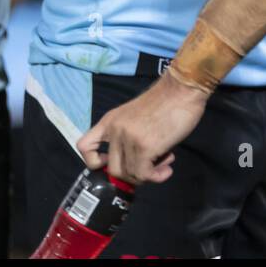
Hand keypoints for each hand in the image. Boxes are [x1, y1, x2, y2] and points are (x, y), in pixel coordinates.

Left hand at [77, 72, 208, 184]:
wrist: (182, 89)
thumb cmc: (165, 102)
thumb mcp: (135, 117)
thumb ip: (128, 136)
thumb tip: (133, 166)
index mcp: (109, 121)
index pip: (83, 146)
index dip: (95, 162)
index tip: (113, 163)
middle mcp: (114, 129)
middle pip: (112, 170)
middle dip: (133, 175)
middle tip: (150, 166)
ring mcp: (128, 138)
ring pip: (130, 175)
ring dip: (149, 175)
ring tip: (164, 162)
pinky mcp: (144, 146)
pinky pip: (144, 174)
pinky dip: (157, 177)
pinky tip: (167, 168)